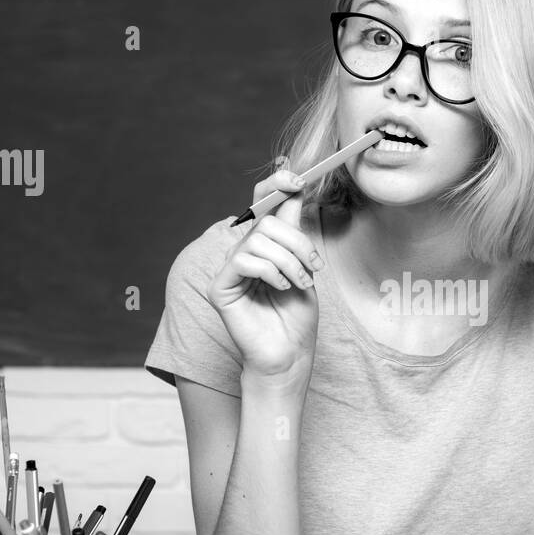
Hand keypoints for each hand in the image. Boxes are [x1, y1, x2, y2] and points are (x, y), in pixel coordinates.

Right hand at [207, 158, 322, 380]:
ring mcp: (230, 270)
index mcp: (264, 245)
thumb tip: (294, 190)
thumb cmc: (297, 317)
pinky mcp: (220, 287)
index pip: (262, 202)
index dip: (276, 184)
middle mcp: (244, 252)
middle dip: (297, 241)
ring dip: (289, 261)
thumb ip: (295, 231)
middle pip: (267, 221)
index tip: (297, 179)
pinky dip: (270, 271)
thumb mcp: (304, 266)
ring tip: (300, 283)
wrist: (290, 355)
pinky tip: (281, 288)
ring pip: (259, 239)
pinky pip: (244, 260)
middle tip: (313, 268)